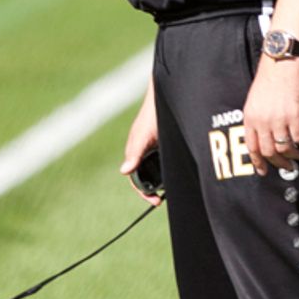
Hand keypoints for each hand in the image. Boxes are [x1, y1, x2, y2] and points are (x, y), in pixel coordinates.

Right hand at [118, 79, 160, 204]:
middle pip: (144, 177)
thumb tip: (124, 171)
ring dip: (159, 181)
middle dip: (151, 189)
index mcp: (134, 152)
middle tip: (161, 199)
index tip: (155, 201)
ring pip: (154, 170)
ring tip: (169, 189)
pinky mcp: (163, 145)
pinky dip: (166, 170)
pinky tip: (175, 173)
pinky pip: (161, 162)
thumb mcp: (143, 136)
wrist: (167, 97)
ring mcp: (153, 148)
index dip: (143, 192)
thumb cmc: (152, 115)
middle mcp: (142, 151)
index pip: (135, 179)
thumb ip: (134, 153)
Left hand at [241, 56, 298, 174]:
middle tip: (287, 166)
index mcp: (250, 118)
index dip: (258, 162)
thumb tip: (263, 136)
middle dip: (279, 163)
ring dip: (294, 155)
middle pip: (269, 152)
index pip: (252, 147)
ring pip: (285, 148)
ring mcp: (279, 120)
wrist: (283, 62)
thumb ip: (257, 118)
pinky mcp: (296, 116)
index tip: (264, 171)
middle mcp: (262, 121)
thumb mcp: (255, 100)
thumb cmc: (270, 79)